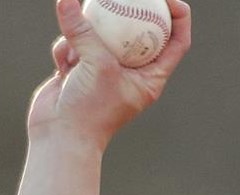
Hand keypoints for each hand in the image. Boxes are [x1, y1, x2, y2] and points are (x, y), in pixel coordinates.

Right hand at [26, 0, 192, 150]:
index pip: (177, 43)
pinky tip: (63, 66)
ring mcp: (105, 70)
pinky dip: (67, 50)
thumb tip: (68, 0)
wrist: (60, 136)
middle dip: (129, 10)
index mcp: (151, 78)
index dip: (179, 18)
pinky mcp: (80, 68)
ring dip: (84, 35)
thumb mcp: (95, 65)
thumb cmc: (89, 110)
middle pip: (139, 31)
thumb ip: (84, 31)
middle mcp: (132, 73)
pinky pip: (75, 44)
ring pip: (99, 34)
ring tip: (77, 49)